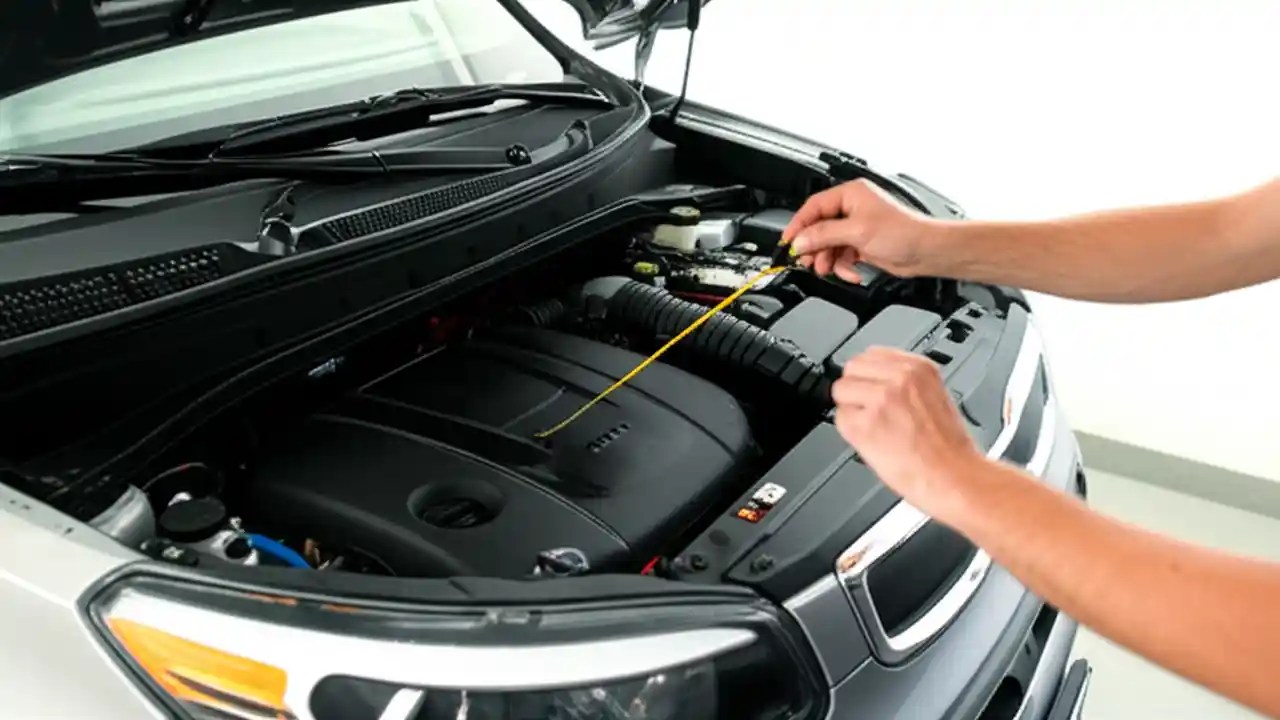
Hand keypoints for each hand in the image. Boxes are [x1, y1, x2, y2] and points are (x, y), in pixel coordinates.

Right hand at [780, 179, 941, 280]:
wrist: (926, 252)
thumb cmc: (903, 232)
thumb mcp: (856, 232)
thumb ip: (824, 235)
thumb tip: (800, 240)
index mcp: (850, 194)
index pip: (814, 207)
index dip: (798, 225)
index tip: (788, 242)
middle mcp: (852, 208)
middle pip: (819, 228)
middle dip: (814, 246)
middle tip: (808, 260)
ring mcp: (856, 227)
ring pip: (828, 244)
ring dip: (827, 259)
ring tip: (828, 268)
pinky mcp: (861, 244)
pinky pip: (841, 255)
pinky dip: (842, 265)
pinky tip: (850, 271)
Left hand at [831, 347, 986, 522]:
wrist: (955, 477)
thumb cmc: (949, 449)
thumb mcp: (935, 396)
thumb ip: (905, 382)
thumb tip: (877, 380)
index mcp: (919, 367)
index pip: (872, 354)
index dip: (870, 376)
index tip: (873, 388)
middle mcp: (899, 378)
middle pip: (852, 368)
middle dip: (857, 389)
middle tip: (872, 410)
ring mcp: (881, 399)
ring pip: (842, 391)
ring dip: (853, 410)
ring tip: (876, 427)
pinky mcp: (865, 425)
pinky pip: (841, 419)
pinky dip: (851, 432)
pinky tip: (874, 442)